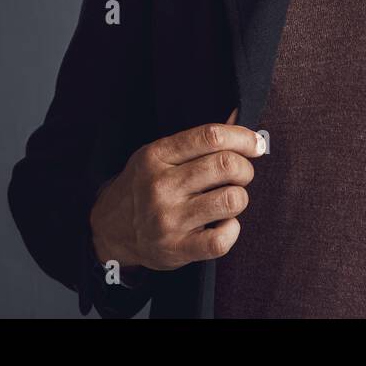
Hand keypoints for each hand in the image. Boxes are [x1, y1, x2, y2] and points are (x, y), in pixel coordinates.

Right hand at [89, 107, 263, 271]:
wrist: (111, 230)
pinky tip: (222, 224)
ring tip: (227, 199)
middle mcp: (161, 186)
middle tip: (239, 175)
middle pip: (226, 165)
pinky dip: (232, 230)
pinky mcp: (176, 249)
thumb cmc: (145, 186)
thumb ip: (199, 139)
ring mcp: (168, 219)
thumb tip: (238, 116)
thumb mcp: (162, 154)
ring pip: (232, 200)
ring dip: (239, 198)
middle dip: (245, 168)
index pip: (211, 136)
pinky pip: (222, 239)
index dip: (242, 138)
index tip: (255, 144)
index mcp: (157, 156)